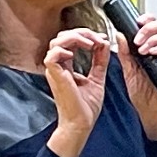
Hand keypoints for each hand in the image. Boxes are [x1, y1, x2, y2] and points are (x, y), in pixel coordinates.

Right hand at [45, 28, 109, 156]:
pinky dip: (64, 50)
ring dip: (75, 38)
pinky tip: (76, 54)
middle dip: (81, 32)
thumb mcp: (97, 78)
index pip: (70, 41)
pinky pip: (52, 55)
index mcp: (66, 66)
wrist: (81, 124)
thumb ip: (100, 61)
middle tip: (97, 38)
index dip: (86, 35)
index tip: (102, 38)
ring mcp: (54, 70)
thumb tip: (104, 44)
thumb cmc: (85, 107)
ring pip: (56, 42)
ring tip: (91, 43)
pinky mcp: (54, 76)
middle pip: (62, 37)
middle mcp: (58, 66)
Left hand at [116, 14, 156, 141]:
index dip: (145, 20)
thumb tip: (120, 35)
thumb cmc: (143, 96)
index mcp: (147, 49)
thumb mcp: (128, 71)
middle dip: (150, 27)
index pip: (150, 27)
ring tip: (143, 49)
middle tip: (139, 37)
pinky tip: (152, 53)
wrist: (152, 115)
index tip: (137, 22)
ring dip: (154, 39)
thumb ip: (125, 54)